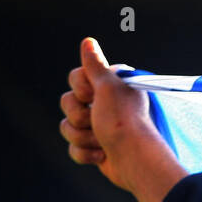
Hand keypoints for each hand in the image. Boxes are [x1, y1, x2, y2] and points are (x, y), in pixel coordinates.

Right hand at [61, 37, 187, 201]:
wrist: (134, 160)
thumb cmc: (123, 120)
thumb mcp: (108, 86)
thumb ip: (95, 65)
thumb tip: (88, 41)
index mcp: (110, 88)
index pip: (76, 78)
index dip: (81, 89)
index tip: (94, 95)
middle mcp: (105, 105)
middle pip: (67, 103)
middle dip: (79, 116)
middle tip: (98, 120)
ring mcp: (100, 128)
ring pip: (68, 127)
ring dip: (83, 136)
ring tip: (103, 141)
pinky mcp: (97, 149)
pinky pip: (74, 148)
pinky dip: (86, 153)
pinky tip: (103, 155)